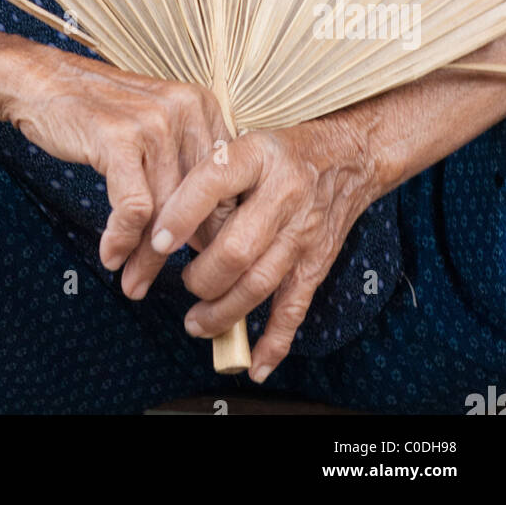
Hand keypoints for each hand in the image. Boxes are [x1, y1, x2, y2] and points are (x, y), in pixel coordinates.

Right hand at [6, 46, 232, 294]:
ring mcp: (154, 123)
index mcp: (203, 107)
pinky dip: (123, 239)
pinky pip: (134, 207)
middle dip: (182, 253)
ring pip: (165, 211)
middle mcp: (187, 110)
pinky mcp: (120, 138)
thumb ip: (183, 168)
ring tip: (133, 283)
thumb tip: (207, 235)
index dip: (212, 230)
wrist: (44, 81)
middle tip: (169, 285)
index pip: (224, 184)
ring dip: (147, 257)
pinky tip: (111, 255)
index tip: (200, 264)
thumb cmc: (99, 112)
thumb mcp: (155, 127)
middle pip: (197, 201)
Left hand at [144, 112, 378, 379]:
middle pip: (236, 249)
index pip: (213, 182)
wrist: (349, 157)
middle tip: (182, 285)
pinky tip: (255, 364)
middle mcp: (282, 195)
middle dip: (201, 278)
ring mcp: (302, 233)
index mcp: (257, 155)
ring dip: (223, 312)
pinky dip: (275, 342)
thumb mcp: (244, 141)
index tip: (156, 243)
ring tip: (196, 324)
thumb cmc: (281, 151)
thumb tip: (164, 219)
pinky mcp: (317, 262)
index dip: (181, 215)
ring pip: (259, 284)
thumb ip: (209, 174)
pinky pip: (295, 307)